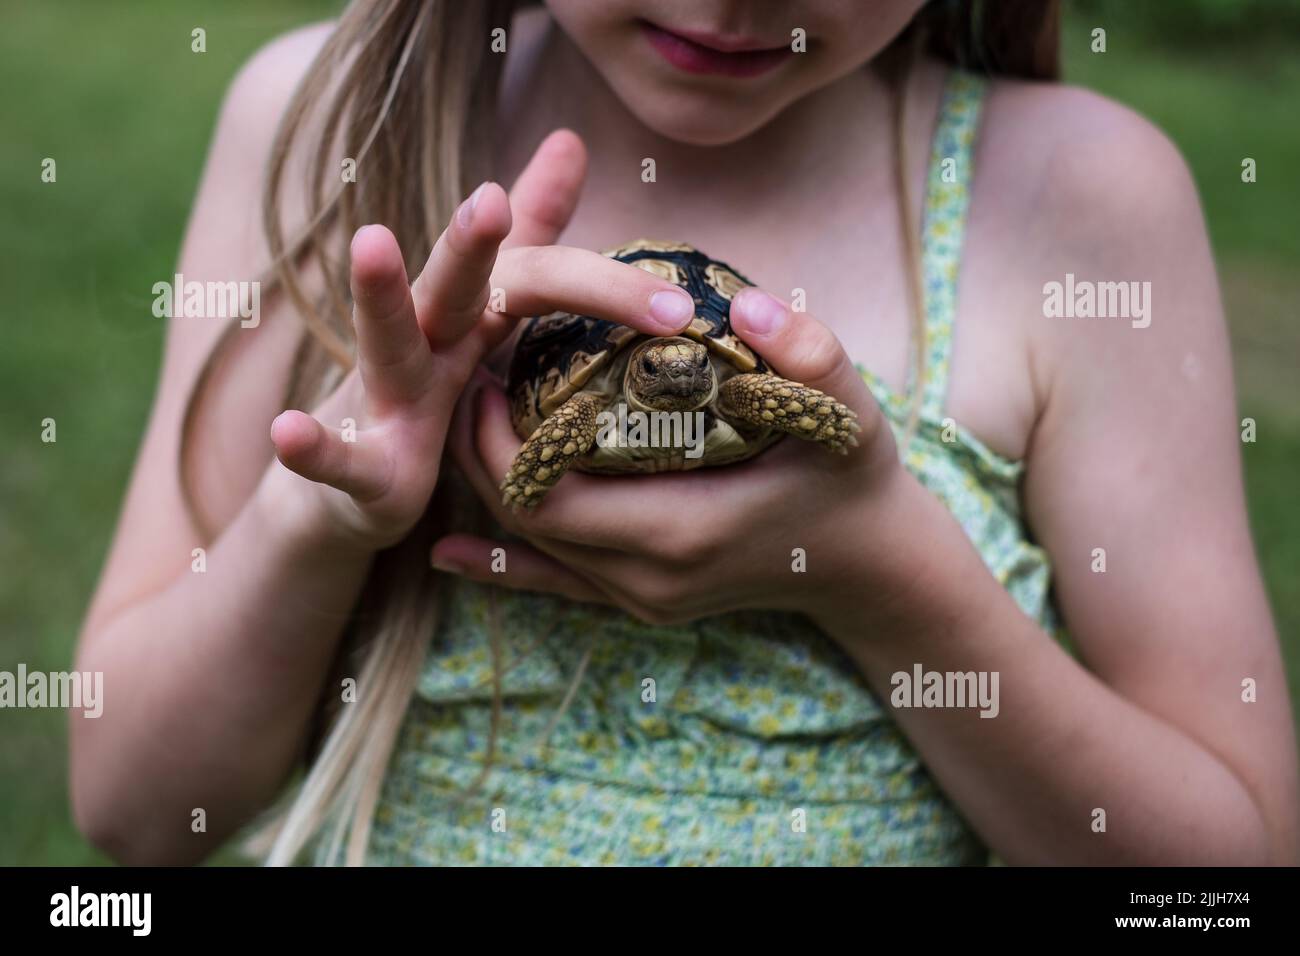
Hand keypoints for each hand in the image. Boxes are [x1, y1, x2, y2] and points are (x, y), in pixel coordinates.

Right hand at [264, 131, 698, 550]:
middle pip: (454, 284)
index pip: (538, 279)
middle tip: (493, 199)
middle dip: (470, 241)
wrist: (355, 484)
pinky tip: (287, 431)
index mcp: (472, 315)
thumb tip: (571, 142)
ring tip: (372, 238)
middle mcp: (428, 341)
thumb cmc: (431, 392)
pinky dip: (313, 446)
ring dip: (378, 294)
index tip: (680, 307)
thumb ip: (533, 239)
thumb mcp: (488, 315)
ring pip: (384, 341)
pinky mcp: (361, 465)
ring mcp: (386, 396)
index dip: (604, 287)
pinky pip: (338, 457)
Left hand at [435, 287, 905, 625]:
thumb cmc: (852, 478)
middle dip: (482, 451)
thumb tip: (749, 307)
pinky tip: (451, 551)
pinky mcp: (641, 603)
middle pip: (524, 521)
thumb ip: (810, 357)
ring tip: (477, 413)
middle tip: (475, 376)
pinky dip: (502, 563)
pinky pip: (554, 584)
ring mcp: (641, 600)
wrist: (868, 562)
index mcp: (681, 529)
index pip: (544, 494)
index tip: (488, 368)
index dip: (495, 439)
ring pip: (534, 547)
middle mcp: (647, 580)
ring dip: (497, 483)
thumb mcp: (850, 413)